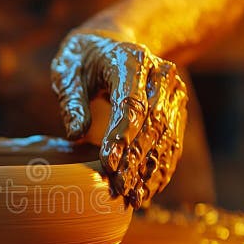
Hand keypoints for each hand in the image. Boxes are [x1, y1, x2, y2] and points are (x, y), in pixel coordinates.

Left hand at [51, 29, 187, 208]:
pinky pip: (173, 142)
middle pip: (152, 123)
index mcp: (131, 60)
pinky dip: (161, 169)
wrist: (112, 46)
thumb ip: (71, 100)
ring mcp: (173, 92)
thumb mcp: (67, 71)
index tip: (108, 164)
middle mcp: (160, 74)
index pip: (131, 102)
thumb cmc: (83, 61)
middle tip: (118, 188)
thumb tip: (76, 133)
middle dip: (135, 159)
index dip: (121, 136)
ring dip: (151, 170)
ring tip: (133, 198)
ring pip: (167, 136)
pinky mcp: (176, 109)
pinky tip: (148, 191)